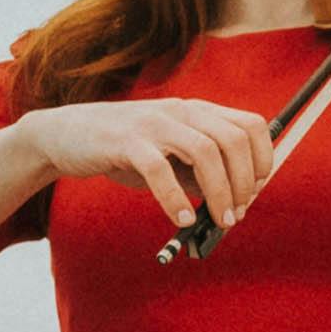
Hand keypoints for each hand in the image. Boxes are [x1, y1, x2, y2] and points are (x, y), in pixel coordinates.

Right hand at [28, 95, 279, 231]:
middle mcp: (181, 111)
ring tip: (218, 220)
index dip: (262, 159)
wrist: (68, 135)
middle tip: (236, 213)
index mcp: (197, 112)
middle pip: (233, 140)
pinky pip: (160, 169)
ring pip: (205, 152)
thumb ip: (200, 173)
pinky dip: (176, 197)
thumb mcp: (171, 157)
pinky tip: (181, 217)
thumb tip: (235, 201)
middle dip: (244, 182)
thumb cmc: (126, 150)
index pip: (250, 125)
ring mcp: (154, 124)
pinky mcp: (126, 142)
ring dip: (220, 192)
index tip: (256, 190)